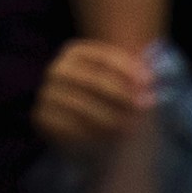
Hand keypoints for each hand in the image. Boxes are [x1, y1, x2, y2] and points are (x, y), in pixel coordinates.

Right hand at [36, 31, 160, 154]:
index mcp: (74, 52)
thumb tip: (150, 79)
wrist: (85, 126)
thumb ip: (135, 79)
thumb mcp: (121, 83)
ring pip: (80, 105)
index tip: (150, 82)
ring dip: (109, 117)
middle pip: (91, 79)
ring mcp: (46, 93)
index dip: (128, 68)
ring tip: (130, 127)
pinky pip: (65, 126)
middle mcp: (57, 69)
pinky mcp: (41, 117)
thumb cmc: (108, 99)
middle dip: (120, 93)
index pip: (103, 56)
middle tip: (142, 108)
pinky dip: (88, 134)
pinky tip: (107, 140)